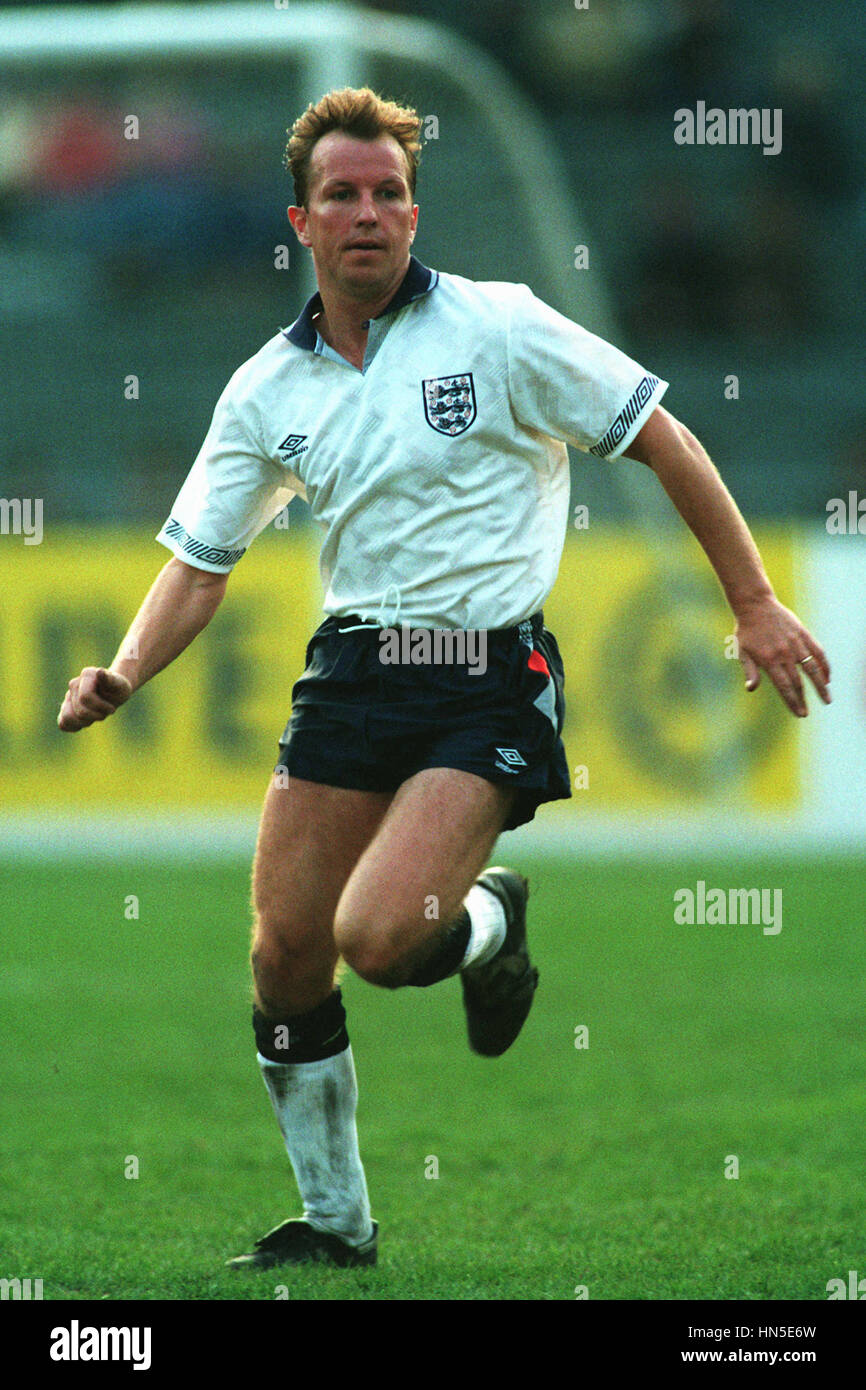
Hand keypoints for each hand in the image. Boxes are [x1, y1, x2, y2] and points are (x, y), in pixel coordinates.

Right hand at [57, 667, 132, 731]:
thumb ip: (110, 680)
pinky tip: (85, 722)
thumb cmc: (118, 689)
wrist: (114, 692)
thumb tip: (99, 672)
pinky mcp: (66, 707)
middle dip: (96, 716)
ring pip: (68, 718)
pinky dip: (74, 726)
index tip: (112, 709)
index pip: (85, 697)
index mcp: (87, 675)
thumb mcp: (121, 686)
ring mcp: (68, 696)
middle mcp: (74, 684)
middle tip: (106, 712)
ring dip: (85, 722)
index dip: (100, 707)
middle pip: (80, 711)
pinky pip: (63, 723)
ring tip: (95, 716)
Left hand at [735, 597, 830, 717]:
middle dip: (803, 699)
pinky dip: (824, 665)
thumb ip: (750, 670)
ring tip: (827, 699)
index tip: (800, 713)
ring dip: (821, 685)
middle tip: (806, 713)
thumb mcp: (742, 651)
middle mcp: (784, 653)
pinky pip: (818, 652)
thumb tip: (751, 688)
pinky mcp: (803, 634)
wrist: (755, 605)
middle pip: (798, 681)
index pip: (784, 686)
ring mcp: (795, 643)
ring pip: (813, 668)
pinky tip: (827, 677)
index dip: (793, 701)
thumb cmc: (746, 631)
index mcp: (769, 660)